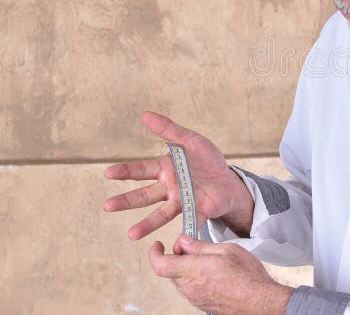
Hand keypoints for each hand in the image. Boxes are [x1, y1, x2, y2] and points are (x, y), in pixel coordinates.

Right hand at [104, 112, 253, 238]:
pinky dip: (182, 234)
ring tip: (132, 235)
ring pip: (161, 213)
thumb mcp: (190, 140)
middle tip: (108, 206)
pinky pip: (189, 223)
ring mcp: (182, 201)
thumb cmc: (207, 160)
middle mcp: (169, 188)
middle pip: (145, 195)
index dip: (125, 171)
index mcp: (166, 168)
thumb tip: (144, 115)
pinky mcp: (198, 211)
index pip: (141, 169)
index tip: (108, 173)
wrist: (229, 180)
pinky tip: (173, 246)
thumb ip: (169, 129)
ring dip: (146, 223)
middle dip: (127, 201)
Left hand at [149, 235, 292, 314]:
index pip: (161, 264)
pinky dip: (194, 277)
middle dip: (176, 256)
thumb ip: (200, 246)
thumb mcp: (226, 250)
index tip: (157, 245)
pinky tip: (212, 272)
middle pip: (171, 270)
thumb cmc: (247, 275)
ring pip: (180, 279)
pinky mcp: (201, 303)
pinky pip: (190, 288)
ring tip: (207, 259)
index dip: (154, 253)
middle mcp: (190, 287)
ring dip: (186, 268)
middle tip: (191, 246)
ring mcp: (195, 298)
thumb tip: (183, 242)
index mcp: (194, 270)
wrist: (259, 301)